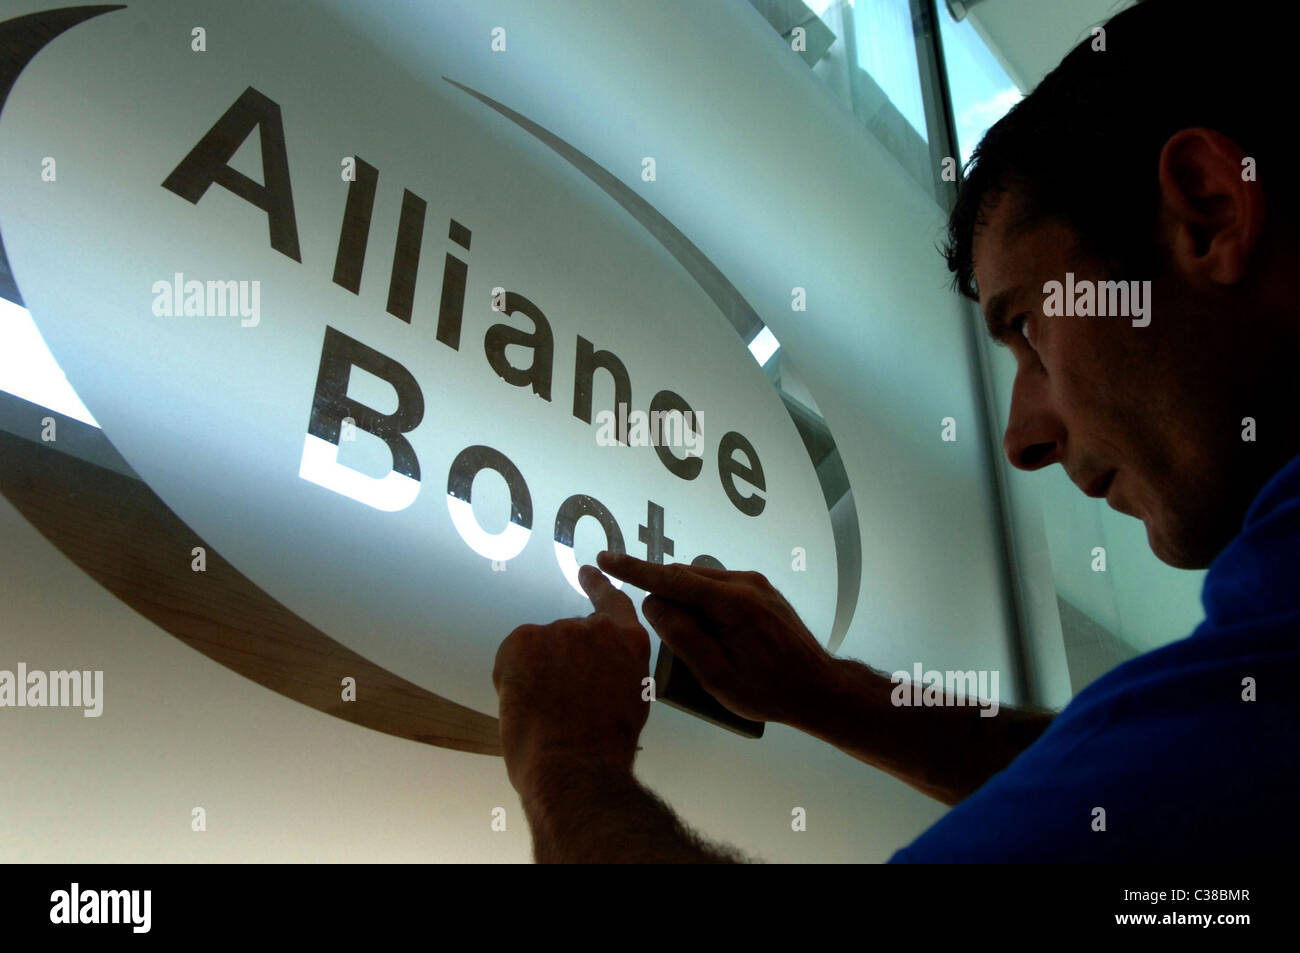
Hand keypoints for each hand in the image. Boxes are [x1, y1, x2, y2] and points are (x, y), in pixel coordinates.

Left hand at [493, 564, 650, 800]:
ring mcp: (559, 630)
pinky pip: (512, 655)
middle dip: (560, 661)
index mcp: (629, 642)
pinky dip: (511, 676)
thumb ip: (615, 669)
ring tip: (545, 711)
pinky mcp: (524, 638)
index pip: (612, 602)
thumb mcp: (630, 699)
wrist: (574, 764)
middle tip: (558, 700)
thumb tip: (594, 670)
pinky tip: (525, 704)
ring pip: (538, 648)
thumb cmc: (604, 747)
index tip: (586, 570)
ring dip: (536, 672)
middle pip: (569, 635)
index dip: (598, 586)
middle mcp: (596, 628)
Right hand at [595, 551, 836, 726]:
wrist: (820, 689)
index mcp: (733, 603)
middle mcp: (746, 583)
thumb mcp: (717, 676)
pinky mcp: (762, 591)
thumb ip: (682, 637)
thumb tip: (653, 603)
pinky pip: (720, 588)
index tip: (606, 559)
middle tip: (668, 639)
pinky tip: (715, 637)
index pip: (672, 578)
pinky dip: (704, 604)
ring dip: (686, 604)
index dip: (635, 570)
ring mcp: (757, 584)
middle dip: (665, 598)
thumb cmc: (769, 691)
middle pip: (686, 578)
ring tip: (700, 646)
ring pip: (702, 581)